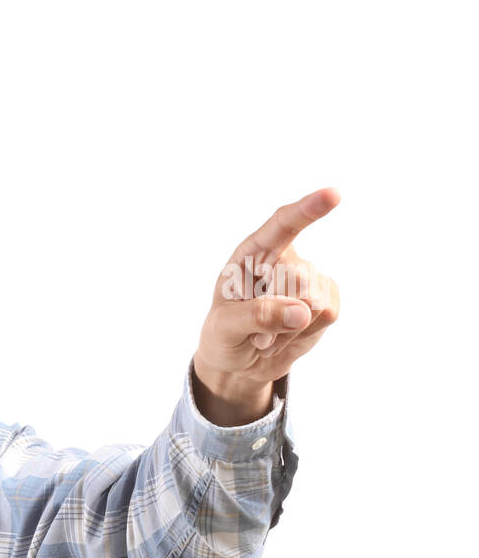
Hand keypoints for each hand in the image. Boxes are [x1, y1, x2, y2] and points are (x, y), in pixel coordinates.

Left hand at [193, 188, 342, 421]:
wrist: (241, 362)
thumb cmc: (224, 336)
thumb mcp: (225, 328)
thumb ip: (256, 316)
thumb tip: (302, 311)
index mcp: (253, 253)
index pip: (281, 225)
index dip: (306, 209)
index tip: (332, 195)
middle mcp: (284, 258)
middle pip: (297, 277)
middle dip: (275, 311)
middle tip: (254, 327)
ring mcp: (310, 278)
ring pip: (314, 300)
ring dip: (287, 328)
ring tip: (267, 332)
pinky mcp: (328, 300)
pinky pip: (328, 314)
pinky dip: (303, 334)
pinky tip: (286, 335)